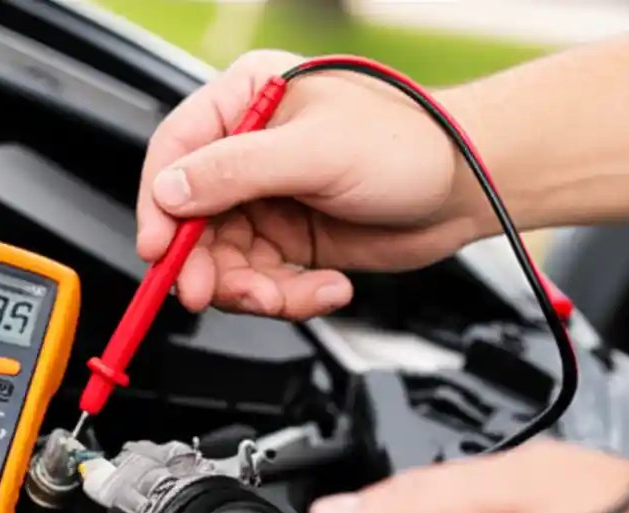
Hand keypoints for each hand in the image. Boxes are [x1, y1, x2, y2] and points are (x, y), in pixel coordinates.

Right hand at [137, 50, 485, 320]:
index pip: (176, 152)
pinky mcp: (290, 240)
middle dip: (203, 263)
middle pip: (192, 219)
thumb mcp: (314, 152)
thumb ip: (234, 171)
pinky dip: (288, 295)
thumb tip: (170, 192)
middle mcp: (249, 151)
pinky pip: (262, 280)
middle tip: (211, 294)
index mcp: (247, 101)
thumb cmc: (410, 143)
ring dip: (251, 289)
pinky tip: (324, 287)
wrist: (469, 188)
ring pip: (224, 260)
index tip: (159, 248)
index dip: (159, 203)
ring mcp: (267, 199)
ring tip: (286, 295)